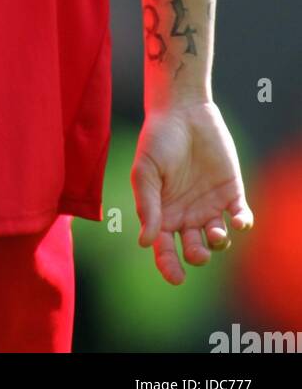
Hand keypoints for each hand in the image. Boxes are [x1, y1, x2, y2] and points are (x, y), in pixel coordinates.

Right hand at [131, 100, 252, 284]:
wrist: (182, 110)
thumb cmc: (156, 140)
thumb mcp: (145, 172)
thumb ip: (147, 206)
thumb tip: (145, 242)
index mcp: (162, 214)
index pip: (165, 250)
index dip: (169, 267)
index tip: (177, 277)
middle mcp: (186, 214)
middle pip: (194, 250)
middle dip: (198, 257)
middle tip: (198, 252)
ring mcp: (209, 204)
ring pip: (219, 239)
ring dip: (219, 244)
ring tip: (217, 234)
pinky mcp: (231, 191)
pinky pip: (240, 216)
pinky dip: (243, 224)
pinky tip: (239, 222)